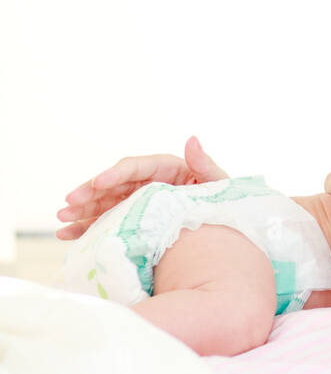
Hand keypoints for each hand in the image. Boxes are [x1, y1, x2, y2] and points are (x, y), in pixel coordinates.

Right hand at [55, 136, 228, 239]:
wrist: (226, 232)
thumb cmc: (224, 204)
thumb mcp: (218, 185)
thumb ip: (205, 165)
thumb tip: (192, 138)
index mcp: (167, 168)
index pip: (135, 168)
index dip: (115, 175)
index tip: (98, 184)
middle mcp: (148, 182)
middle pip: (113, 184)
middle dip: (89, 193)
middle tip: (68, 203)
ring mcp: (139, 201)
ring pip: (104, 202)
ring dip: (82, 211)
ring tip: (61, 220)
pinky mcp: (133, 219)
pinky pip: (107, 221)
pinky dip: (88, 228)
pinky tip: (67, 235)